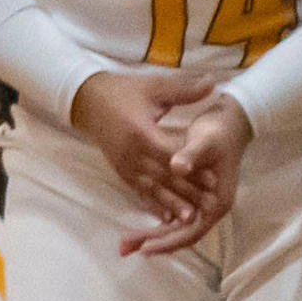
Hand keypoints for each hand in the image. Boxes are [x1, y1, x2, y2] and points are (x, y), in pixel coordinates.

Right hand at [71, 67, 219, 248]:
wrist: (86, 99)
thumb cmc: (122, 91)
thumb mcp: (154, 86)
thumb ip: (184, 90)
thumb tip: (215, 82)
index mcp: (140, 132)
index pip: (170, 156)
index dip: (191, 169)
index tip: (212, 180)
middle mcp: (131, 154)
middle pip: (162, 177)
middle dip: (186, 192)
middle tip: (210, 206)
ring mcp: (123, 164)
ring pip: (151, 188)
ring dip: (171, 203)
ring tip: (191, 218)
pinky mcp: (120, 170)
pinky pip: (138, 190)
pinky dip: (153, 203)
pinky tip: (166, 217)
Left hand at [122, 95, 251, 258]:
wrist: (230, 122)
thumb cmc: (218, 132)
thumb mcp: (205, 141)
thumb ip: (191, 155)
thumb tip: (177, 168)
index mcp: (216, 202)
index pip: (191, 232)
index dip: (168, 241)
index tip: (144, 248)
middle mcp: (210, 209)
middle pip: (180, 235)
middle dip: (153, 243)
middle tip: (123, 248)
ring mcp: (201, 204)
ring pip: (176, 229)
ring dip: (152, 237)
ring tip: (125, 244)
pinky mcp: (193, 198)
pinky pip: (174, 218)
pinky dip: (157, 225)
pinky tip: (139, 230)